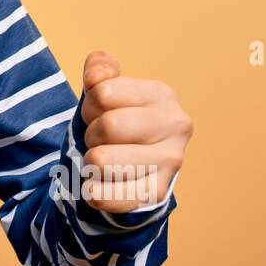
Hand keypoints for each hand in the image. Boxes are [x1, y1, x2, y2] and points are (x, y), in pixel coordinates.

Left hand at [76, 50, 192, 213]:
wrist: (137, 164)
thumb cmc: (118, 120)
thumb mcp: (108, 89)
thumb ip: (100, 70)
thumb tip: (97, 75)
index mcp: (161, 94)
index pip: (103, 92)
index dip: (90, 104)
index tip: (99, 112)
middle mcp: (176, 126)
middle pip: (108, 127)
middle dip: (92, 133)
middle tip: (100, 139)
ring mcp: (171, 162)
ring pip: (102, 162)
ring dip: (90, 162)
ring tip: (104, 159)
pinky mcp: (157, 194)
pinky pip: (105, 196)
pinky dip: (90, 191)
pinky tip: (99, 184)